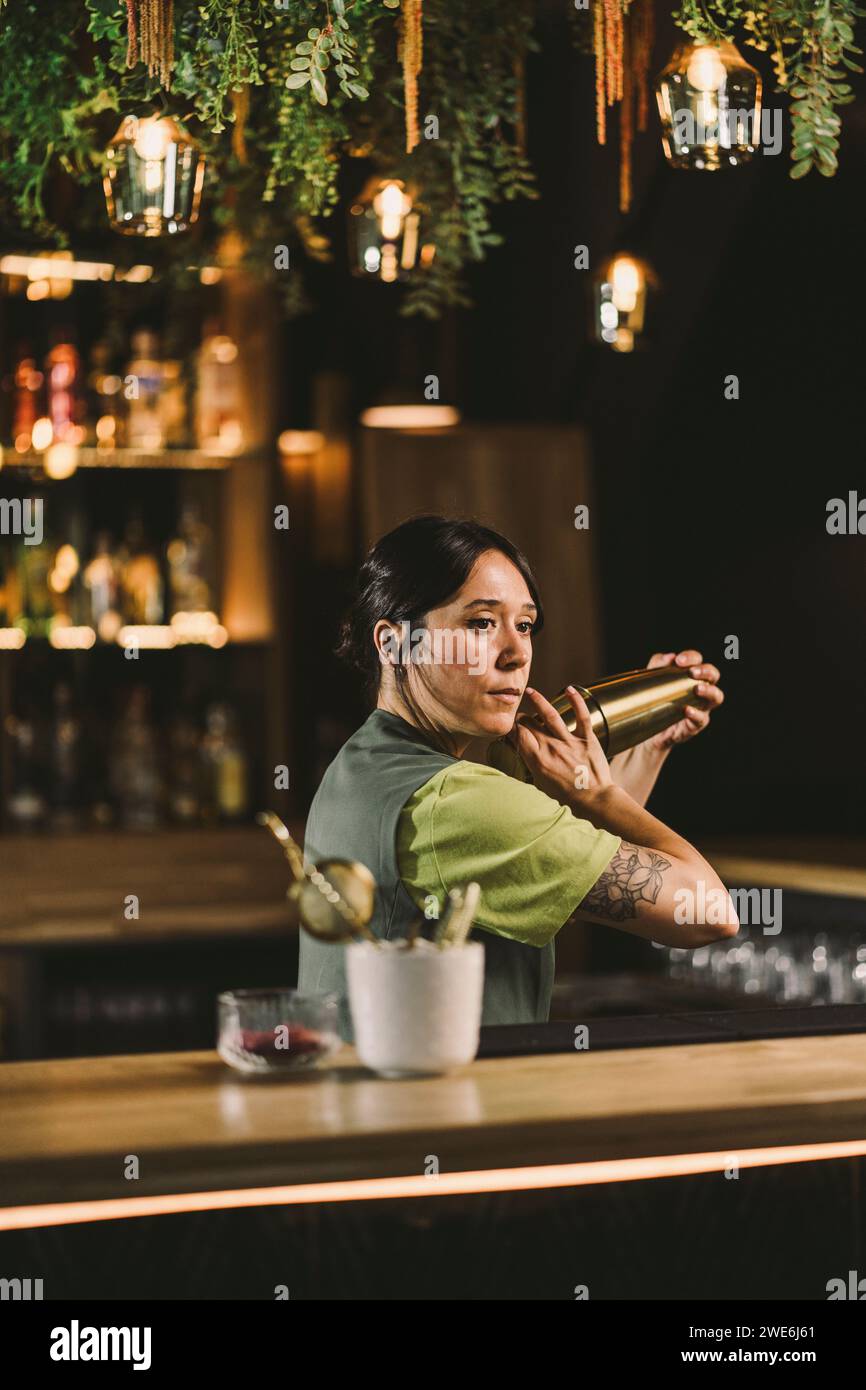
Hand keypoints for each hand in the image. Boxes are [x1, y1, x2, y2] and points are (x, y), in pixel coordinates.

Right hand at [510, 686, 612, 806]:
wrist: (594, 798)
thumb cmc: (567, 794)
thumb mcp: (540, 782)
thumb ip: (531, 763)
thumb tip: (523, 749)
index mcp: (537, 760)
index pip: (518, 734)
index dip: (511, 727)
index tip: (510, 726)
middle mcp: (551, 747)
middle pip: (530, 723)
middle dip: (521, 717)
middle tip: (520, 716)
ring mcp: (569, 741)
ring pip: (550, 714)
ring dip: (538, 700)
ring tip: (530, 692)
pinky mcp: (587, 738)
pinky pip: (581, 715)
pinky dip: (575, 700)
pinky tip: (569, 689)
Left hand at [644, 649, 723, 750]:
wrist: (647, 727)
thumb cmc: (654, 699)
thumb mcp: (651, 678)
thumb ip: (658, 664)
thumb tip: (669, 657)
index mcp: (691, 676)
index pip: (697, 660)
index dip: (692, 657)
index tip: (679, 660)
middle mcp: (701, 689)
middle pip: (714, 675)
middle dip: (706, 671)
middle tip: (692, 672)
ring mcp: (701, 707)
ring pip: (717, 697)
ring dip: (709, 691)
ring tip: (697, 689)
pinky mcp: (694, 725)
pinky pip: (702, 719)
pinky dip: (696, 714)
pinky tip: (687, 710)